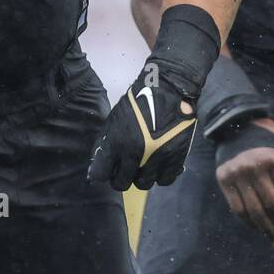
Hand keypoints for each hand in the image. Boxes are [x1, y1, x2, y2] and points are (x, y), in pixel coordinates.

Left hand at [89, 76, 198, 190]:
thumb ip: (106, 142)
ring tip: (143, 164)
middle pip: (121, 184)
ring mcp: (157, 158)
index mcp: (117, 142)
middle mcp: (136, 153)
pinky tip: (159, 165)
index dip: (102, 173)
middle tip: (125, 169)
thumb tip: (98, 164)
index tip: (107, 169)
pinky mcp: (175, 158)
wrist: (169, 89)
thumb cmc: (138, 101)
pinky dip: (160, 175)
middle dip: (120, 178)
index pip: (100, 174)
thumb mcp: (115, 118)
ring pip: (144, 184)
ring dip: (141, 176)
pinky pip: (165, 180)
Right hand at [215, 117, 273, 247]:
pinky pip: (238, 209)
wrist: (239, 126)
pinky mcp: (223, 180)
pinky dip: (250, 223)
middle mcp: (251, 167)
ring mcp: (235, 174)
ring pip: (253, 212)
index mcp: (271, 158)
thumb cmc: (273, 140)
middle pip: (271, 205)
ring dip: (268, 230)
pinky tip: (261, 230)